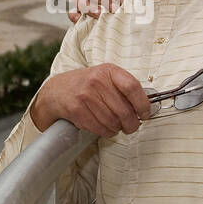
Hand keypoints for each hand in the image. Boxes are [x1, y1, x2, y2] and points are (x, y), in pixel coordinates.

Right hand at [30, 63, 150, 136]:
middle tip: (132, 126)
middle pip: (124, 110)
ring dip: (117, 129)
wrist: (56, 91)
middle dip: (132, 124)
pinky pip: (100, 128)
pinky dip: (106, 132)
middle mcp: (96, 81)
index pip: (132, 87)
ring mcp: (85, 96)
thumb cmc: (86, 85)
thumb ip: (124, 88)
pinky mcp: (76, 110)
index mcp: (108, 70)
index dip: (142, 104)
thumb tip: (146, 108)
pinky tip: (104, 128)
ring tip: (115, 126)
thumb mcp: (105, 78)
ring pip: (112, 122)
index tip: (145, 114)